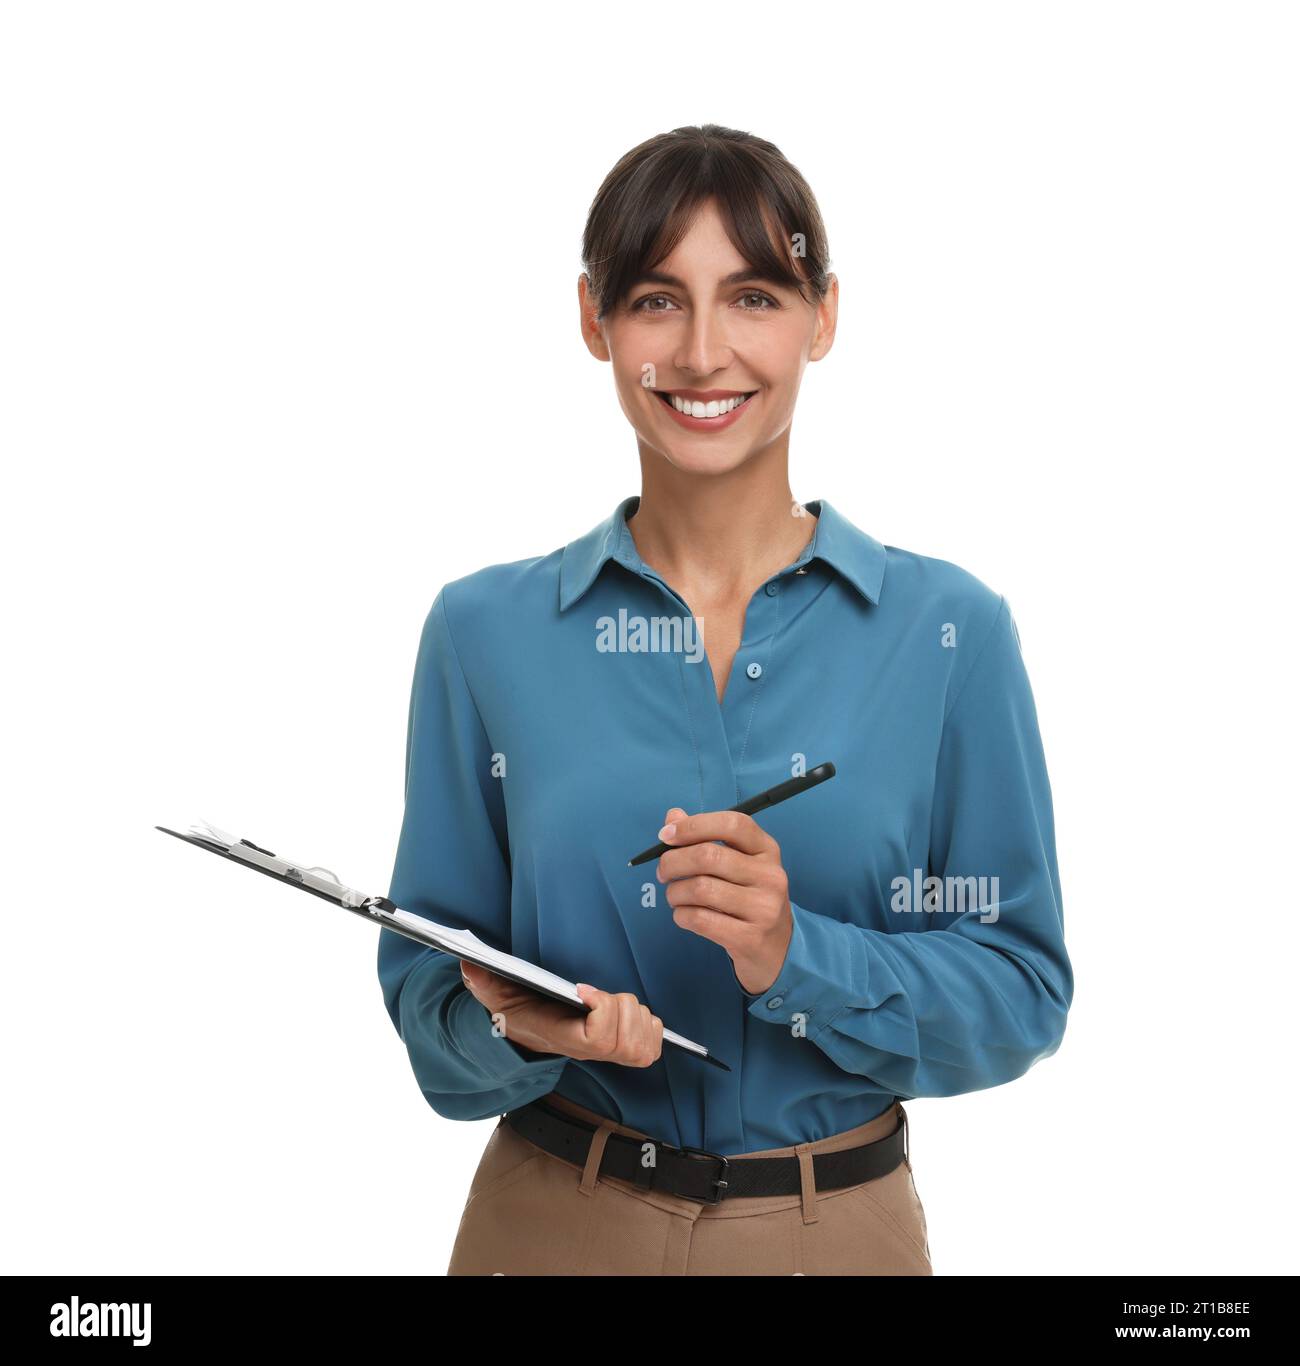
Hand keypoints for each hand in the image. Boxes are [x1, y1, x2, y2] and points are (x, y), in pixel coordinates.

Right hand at [458, 961, 663, 1067]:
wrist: (528, 1030)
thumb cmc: (516, 1008)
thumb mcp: (494, 993)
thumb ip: (481, 981)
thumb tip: (468, 965)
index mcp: (562, 1039)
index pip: (599, 1039)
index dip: (602, 1009)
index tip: (581, 989)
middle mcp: (588, 1052)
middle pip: (628, 1039)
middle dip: (621, 1006)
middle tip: (599, 994)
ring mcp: (609, 1055)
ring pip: (643, 1040)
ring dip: (636, 1014)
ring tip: (612, 1003)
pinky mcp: (626, 1051)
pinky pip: (653, 1043)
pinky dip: (649, 1025)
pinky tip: (628, 1013)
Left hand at [656, 805, 792, 994]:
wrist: (777, 949)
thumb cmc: (748, 899)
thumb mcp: (737, 865)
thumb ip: (704, 838)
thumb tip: (672, 817)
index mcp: (767, 850)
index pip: (733, 824)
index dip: (694, 825)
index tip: (666, 835)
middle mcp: (770, 875)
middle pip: (708, 856)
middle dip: (673, 862)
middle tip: (663, 872)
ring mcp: (764, 908)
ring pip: (700, 888)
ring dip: (675, 892)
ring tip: (675, 897)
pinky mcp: (750, 937)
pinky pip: (700, 919)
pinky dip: (681, 915)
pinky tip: (684, 915)